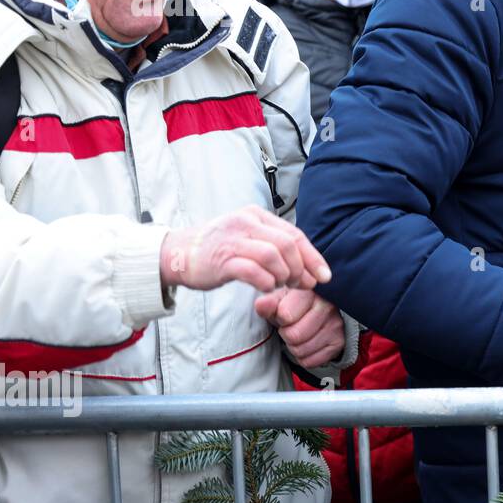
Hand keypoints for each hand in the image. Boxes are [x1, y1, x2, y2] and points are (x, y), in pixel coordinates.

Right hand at [159, 206, 331, 291]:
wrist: (178, 253)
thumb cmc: (219, 248)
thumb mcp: (249, 238)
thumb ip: (275, 245)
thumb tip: (309, 266)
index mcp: (256, 215)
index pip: (295, 235)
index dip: (314, 257)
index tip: (324, 276)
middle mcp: (246, 222)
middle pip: (288, 244)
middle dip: (301, 268)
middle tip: (302, 284)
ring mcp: (233, 240)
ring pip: (274, 255)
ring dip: (284, 275)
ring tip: (281, 285)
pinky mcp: (222, 259)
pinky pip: (254, 270)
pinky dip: (266, 282)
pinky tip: (266, 287)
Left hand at [255, 288, 345, 367]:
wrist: (323, 310)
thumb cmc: (296, 304)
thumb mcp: (281, 299)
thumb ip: (269, 303)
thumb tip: (261, 304)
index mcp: (310, 292)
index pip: (285, 315)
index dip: (279, 318)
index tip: (284, 315)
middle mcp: (327, 308)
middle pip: (293, 336)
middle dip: (286, 334)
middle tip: (291, 327)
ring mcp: (335, 326)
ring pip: (300, 350)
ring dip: (294, 346)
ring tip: (300, 335)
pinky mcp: (338, 343)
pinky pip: (310, 361)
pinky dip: (304, 356)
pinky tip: (308, 343)